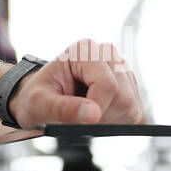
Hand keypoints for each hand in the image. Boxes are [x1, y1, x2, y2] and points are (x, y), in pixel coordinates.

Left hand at [7, 39, 142, 128]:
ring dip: (109, 119)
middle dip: (102, 116)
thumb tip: (93, 114)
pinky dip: (116, 121)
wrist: (41, 99)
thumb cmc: (36, 98)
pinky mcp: (130, 87)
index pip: (107, 85)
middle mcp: (107, 54)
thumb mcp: (39, 104)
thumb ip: (63, 109)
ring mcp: (121, 70)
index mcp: (84, 50)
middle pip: (122, 96)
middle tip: (79, 117)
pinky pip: (134, 112)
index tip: (79, 120)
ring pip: (130, 105)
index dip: (96, 108)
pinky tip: (97, 114)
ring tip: (85, 113)